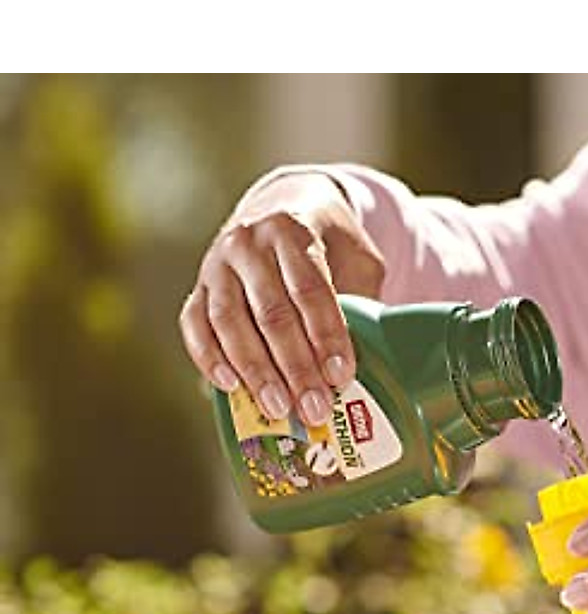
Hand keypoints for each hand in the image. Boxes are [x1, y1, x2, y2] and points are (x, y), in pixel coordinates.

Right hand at [179, 171, 384, 425]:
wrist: (282, 205)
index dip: (326, 336)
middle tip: (313, 408)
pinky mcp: (198, 286)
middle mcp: (248, 242)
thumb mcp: (358, 257)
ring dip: (255, 371)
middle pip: (272, 312)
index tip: (341, 376)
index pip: (310, 289)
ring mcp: (217, 264)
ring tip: (279, 409)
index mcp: (293, 229)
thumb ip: (364, 297)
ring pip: (230, 322)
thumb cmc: (330, 244)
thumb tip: (366, 358)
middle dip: (295, 366)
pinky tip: (230, 387)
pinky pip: (194, 324)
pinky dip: (209, 357)